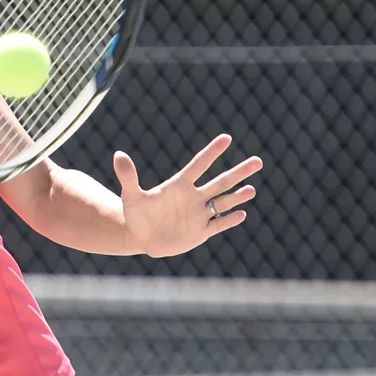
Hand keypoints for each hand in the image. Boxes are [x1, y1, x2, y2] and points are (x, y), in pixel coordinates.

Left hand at [115, 134, 262, 257]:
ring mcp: (199, 214)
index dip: (212, 152)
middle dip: (239, 172)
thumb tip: (118, 155)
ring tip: (251, 189)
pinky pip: (218, 224)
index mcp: (179, 185)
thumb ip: (128, 176)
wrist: (140, 236)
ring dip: (237, 196)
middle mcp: (194, 197)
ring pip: (223, 202)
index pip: (199, 165)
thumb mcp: (131, 195)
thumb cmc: (136, 213)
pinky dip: (229, 220)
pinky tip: (242, 213)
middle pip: (220, 182)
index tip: (226, 138)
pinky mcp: (200, 232)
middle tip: (258, 161)